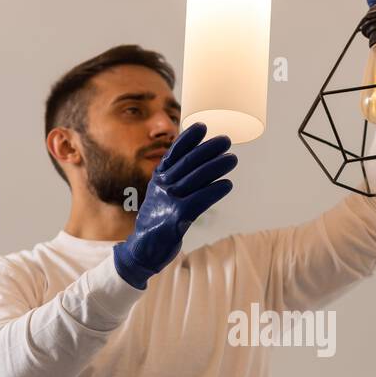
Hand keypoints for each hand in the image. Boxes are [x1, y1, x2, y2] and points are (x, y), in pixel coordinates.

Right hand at [112, 121, 236, 289]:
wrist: (143, 249)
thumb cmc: (157, 220)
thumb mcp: (161, 195)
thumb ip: (175, 180)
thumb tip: (198, 163)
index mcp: (159, 179)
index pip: (174, 153)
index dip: (188, 139)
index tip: (202, 126)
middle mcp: (163, 187)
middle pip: (189, 162)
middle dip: (209, 148)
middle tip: (226, 140)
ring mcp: (169, 201)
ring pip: (197, 178)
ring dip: (217, 167)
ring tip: (232, 159)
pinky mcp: (176, 218)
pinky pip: (199, 200)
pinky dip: (214, 191)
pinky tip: (227, 185)